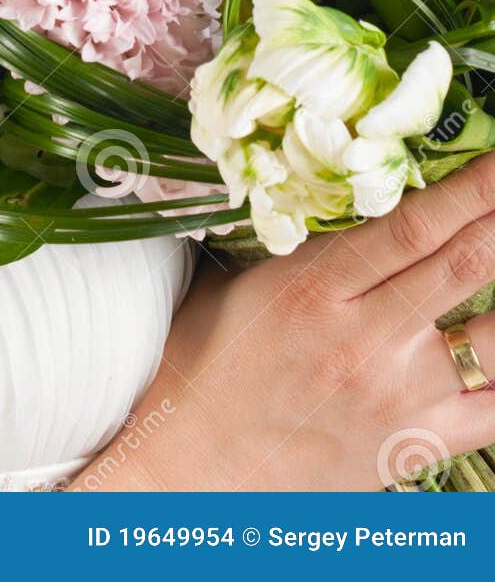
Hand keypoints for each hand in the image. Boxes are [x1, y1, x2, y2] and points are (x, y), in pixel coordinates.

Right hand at [70, 150, 494, 491]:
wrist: (189, 465)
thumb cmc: (203, 365)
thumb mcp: (241, 284)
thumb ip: (304, 245)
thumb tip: (347, 196)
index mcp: (314, 289)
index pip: (413, 227)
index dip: (470, 189)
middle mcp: (365, 341)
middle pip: (465, 266)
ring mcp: (398, 399)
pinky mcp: (415, 447)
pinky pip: (493, 412)